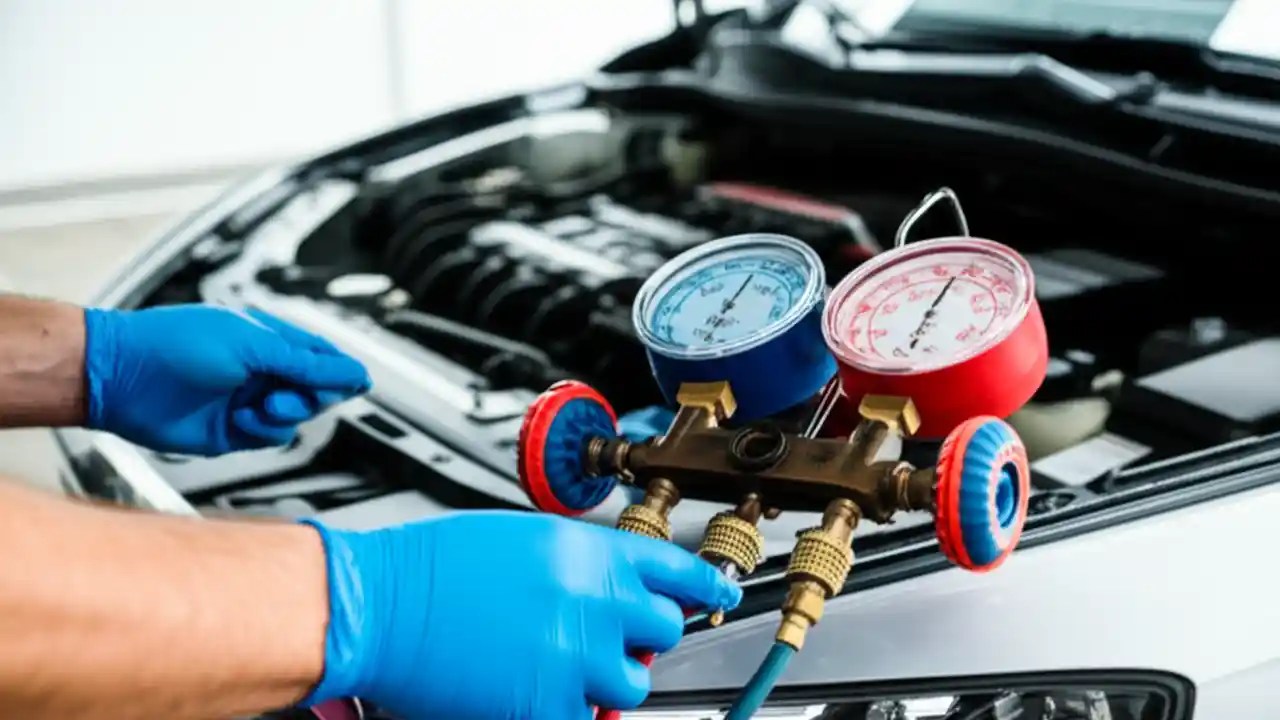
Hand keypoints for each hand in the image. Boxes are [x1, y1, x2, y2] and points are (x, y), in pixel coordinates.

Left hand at [84, 304, 370, 455]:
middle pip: (315, 390)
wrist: (120, 377)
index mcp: (267, 338)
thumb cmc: (175, 344)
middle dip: (312, 393)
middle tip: (291, 391)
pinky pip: (269, 436)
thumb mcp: (252, 345)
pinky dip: (263, 429)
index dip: (342, 370)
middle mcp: (259, 370)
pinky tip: (242, 418)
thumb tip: (352, 373)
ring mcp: (246, 400)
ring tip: (263, 404)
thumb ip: (306, 364)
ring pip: (296, 416)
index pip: (320, 356)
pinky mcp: (231, 432)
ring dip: (286, 412)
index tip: (359, 382)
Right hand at [302, 511, 741, 719]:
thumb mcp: (524, 542)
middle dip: (640, 637)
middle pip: (663, 629)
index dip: (702, 585)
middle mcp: (592, 601)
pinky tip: (533, 692)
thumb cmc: (437, 568)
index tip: (716, 594)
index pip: (674, 569)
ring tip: (564, 670)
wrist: (381, 604)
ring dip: (607, 681)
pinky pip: (586, 719)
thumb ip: (581, 566)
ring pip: (632, 682)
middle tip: (608, 640)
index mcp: (587, 552)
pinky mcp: (546, 705)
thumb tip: (615, 590)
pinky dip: (567, 712)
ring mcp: (573, 656)